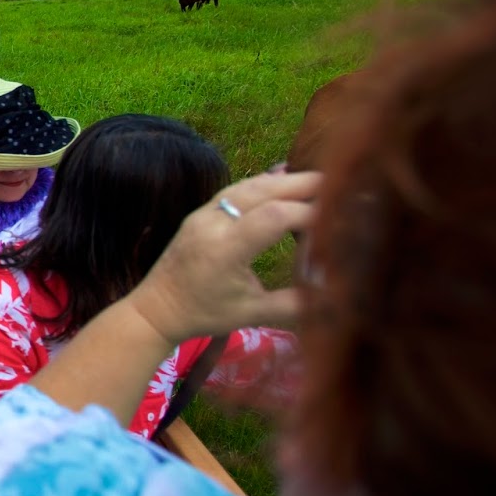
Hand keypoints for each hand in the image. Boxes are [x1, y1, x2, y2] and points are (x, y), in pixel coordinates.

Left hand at [129, 171, 320, 343]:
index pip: (273, 217)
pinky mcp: (200, 212)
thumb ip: (294, 303)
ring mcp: (203, 213)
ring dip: (283, 181)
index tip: (337, 216)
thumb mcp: (251, 314)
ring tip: (318, 181)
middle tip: (339, 183)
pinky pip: (235, 190)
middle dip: (301, 185)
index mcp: (225, 249)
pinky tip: (284, 185)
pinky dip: (263, 185)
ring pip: (247, 185)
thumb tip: (337, 295)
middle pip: (261, 191)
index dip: (308, 212)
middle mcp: (212, 223)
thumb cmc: (204, 314)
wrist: (156, 308)